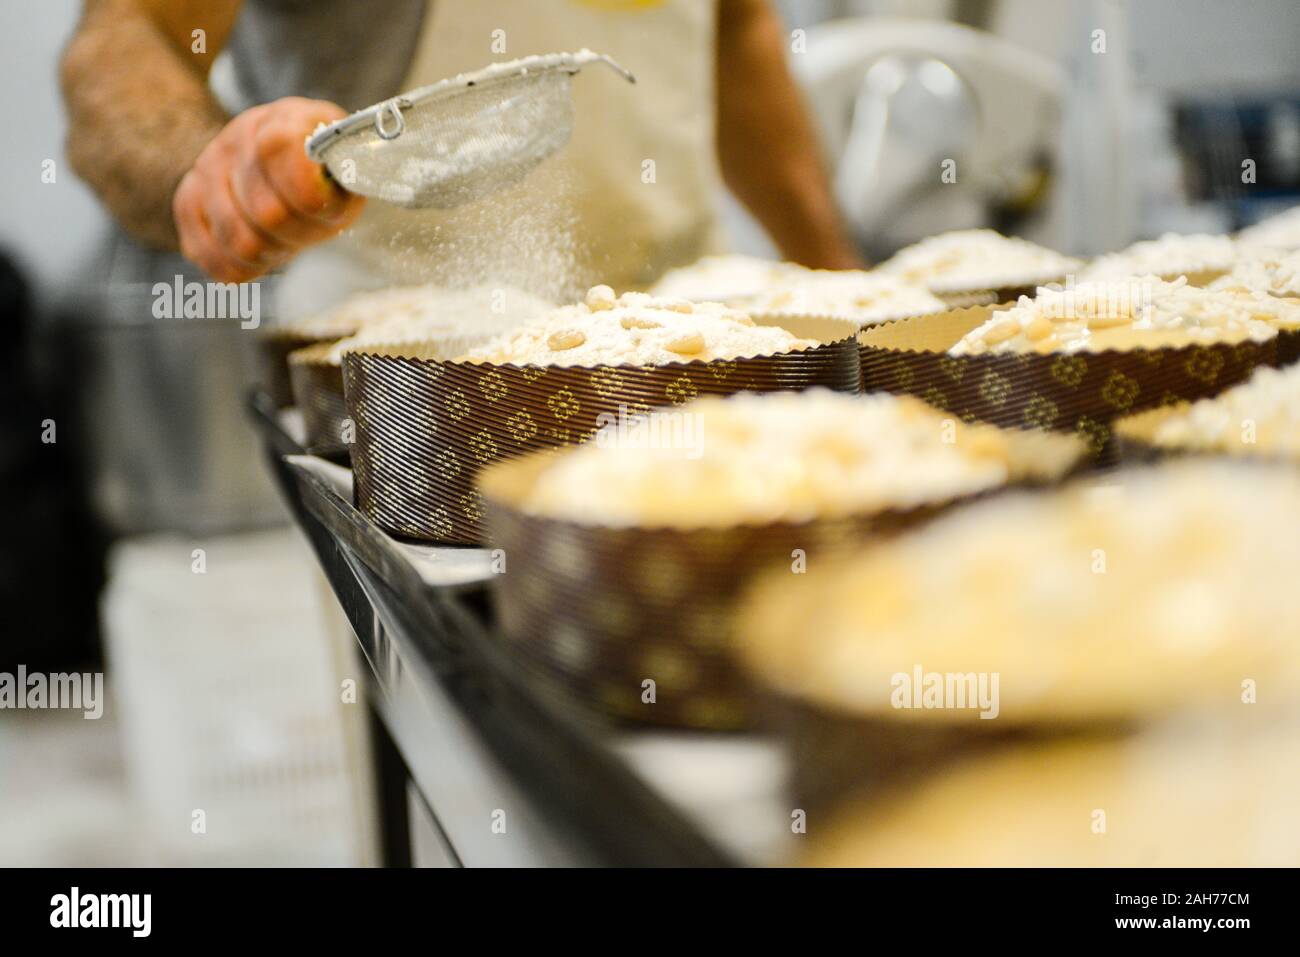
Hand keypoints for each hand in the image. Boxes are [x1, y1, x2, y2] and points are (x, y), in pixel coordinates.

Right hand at [173, 97, 365, 281]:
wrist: (277, 155)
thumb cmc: (323, 166)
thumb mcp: (347, 158)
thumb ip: (346, 168)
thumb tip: (325, 195)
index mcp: (283, 121)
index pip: (279, 150)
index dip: (309, 193)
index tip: (326, 206)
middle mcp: (237, 139)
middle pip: (266, 213)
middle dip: (298, 234)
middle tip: (309, 230)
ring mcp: (206, 170)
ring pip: (238, 241)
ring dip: (271, 252)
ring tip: (285, 240)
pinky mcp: (188, 202)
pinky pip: (209, 255)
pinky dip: (241, 267)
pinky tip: (260, 254)